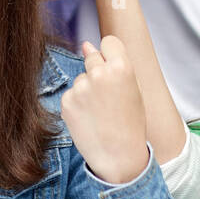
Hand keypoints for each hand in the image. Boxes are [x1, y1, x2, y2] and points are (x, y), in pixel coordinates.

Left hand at [60, 37, 149, 185]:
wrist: (119, 156)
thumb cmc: (130, 122)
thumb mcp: (132, 90)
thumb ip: (111, 64)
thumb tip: (85, 45)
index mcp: (121, 67)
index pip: (108, 42)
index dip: (111, 56)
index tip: (114, 71)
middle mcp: (99, 73)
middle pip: (92, 57)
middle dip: (98, 72)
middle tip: (109, 99)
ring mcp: (80, 87)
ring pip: (81, 78)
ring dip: (87, 90)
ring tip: (100, 113)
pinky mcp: (66, 101)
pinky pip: (71, 94)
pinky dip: (77, 104)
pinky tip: (89, 119)